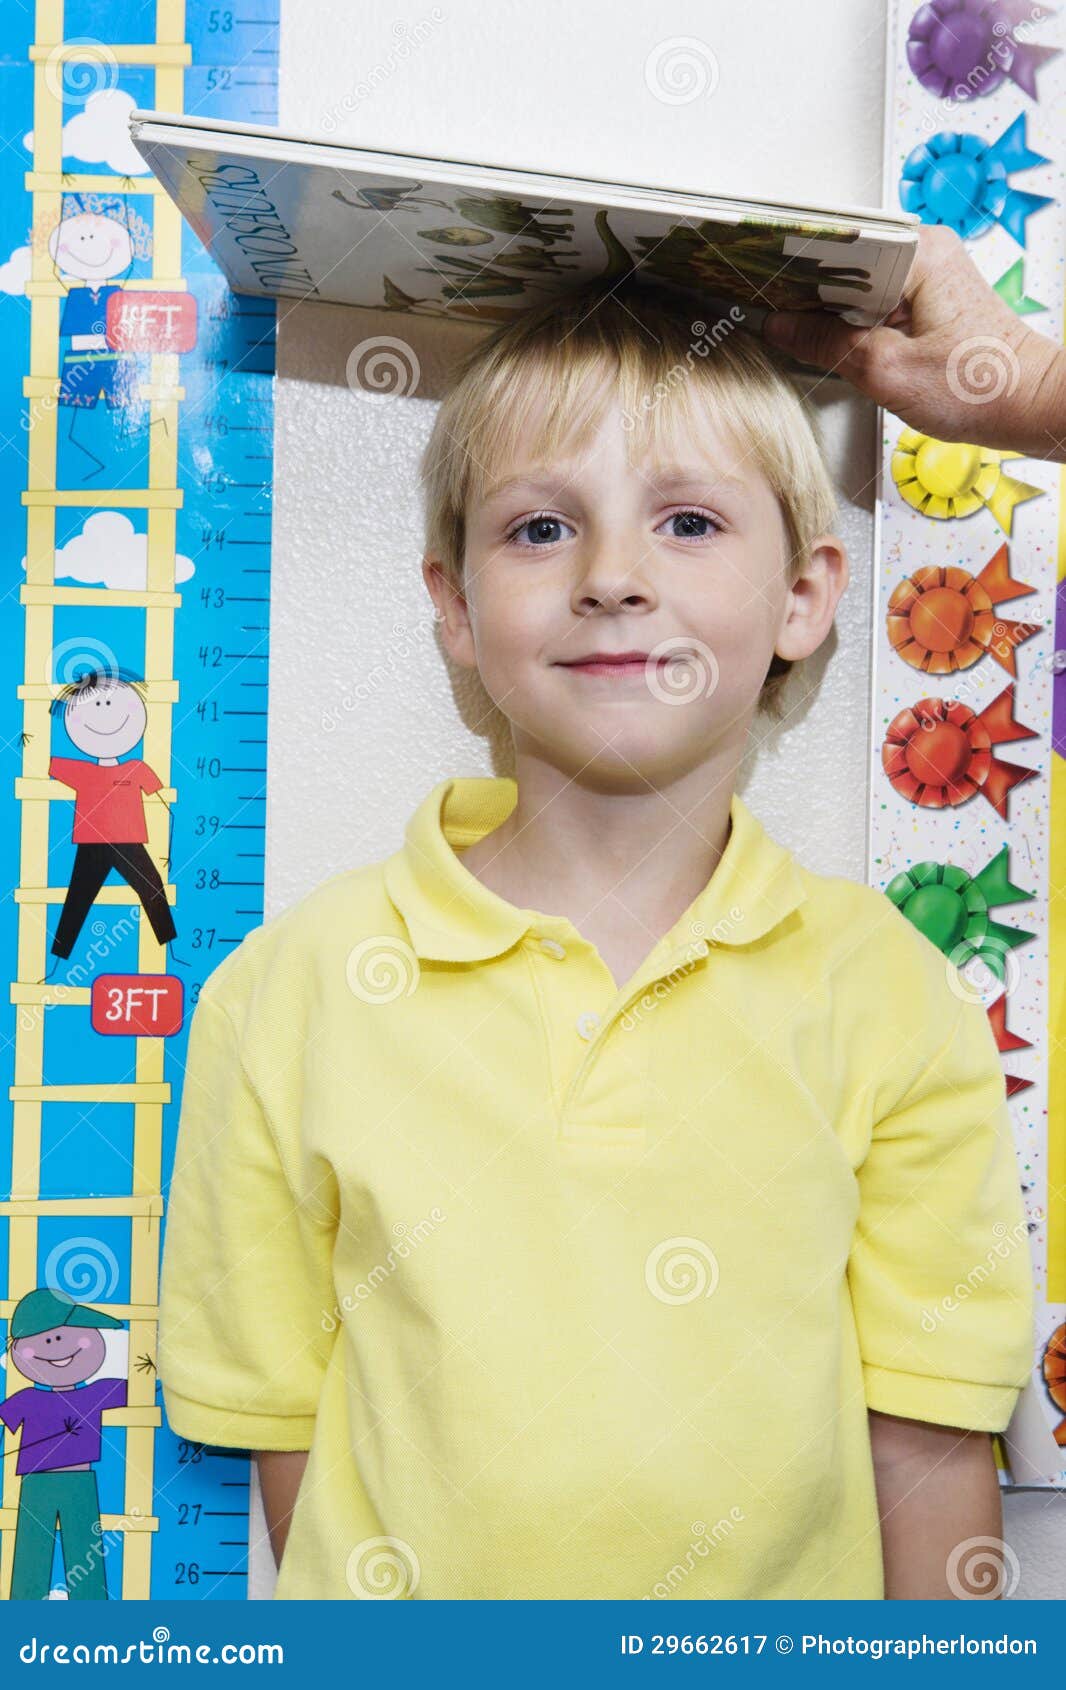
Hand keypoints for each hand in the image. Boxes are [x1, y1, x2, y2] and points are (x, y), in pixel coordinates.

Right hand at [761, 226, 1065, 460]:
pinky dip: (846, 318)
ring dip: (823, 305)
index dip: (791, 264)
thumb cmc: (979, 387)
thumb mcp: (887, 371)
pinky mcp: (925, 297)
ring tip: (788, 323)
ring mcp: (925, 273)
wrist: (1027, 405)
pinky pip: (871, 298)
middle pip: (842, 259)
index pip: (837, 243)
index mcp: (917, 252)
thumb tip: (781, 328)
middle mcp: (923, 251)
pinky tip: (824, 336)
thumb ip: (827, 345)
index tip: (757, 281)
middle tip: (764, 306)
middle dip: (803, 286)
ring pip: (854, 281)